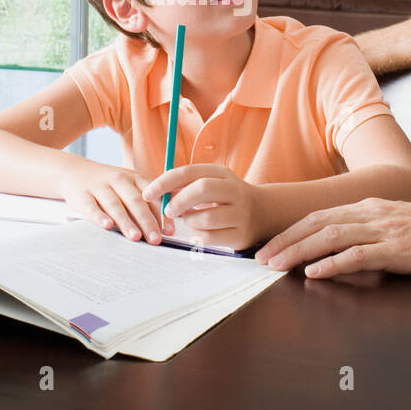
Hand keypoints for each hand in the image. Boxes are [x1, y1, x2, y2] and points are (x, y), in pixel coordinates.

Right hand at [59, 164, 171, 243]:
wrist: (74, 171)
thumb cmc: (108, 184)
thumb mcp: (129, 185)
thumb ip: (146, 201)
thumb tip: (166, 226)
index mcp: (134, 178)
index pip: (152, 195)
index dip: (162, 214)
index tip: (169, 231)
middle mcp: (118, 180)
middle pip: (135, 201)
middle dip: (147, 221)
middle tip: (155, 239)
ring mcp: (99, 186)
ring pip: (115, 205)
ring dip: (126, 222)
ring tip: (135, 237)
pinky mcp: (82, 195)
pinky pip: (92, 207)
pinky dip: (100, 216)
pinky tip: (107, 226)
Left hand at [142, 164, 263, 251]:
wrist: (262, 213)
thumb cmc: (224, 198)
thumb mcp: (210, 184)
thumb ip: (184, 186)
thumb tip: (154, 193)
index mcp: (222, 173)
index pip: (189, 171)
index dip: (165, 182)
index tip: (148, 193)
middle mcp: (235, 190)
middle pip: (202, 189)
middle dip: (179, 201)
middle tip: (169, 211)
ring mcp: (241, 213)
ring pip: (205, 218)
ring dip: (189, 221)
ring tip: (190, 220)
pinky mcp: (241, 234)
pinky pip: (210, 238)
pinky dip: (198, 236)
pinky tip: (199, 232)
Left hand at [254, 199, 410, 277]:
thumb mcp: (395, 224)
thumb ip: (367, 233)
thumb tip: (337, 250)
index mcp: (369, 207)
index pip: (319, 215)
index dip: (291, 230)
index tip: (270, 245)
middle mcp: (371, 213)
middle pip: (317, 223)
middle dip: (285, 240)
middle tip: (261, 258)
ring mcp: (383, 230)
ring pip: (330, 237)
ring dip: (299, 251)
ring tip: (277, 265)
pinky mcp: (397, 249)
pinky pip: (358, 255)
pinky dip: (332, 264)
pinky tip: (314, 273)